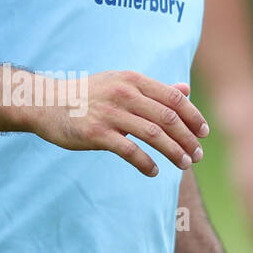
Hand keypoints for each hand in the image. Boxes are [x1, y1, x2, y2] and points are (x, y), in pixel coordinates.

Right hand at [28, 72, 208, 176]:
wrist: (47, 104)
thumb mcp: (121, 84)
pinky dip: (146, 163)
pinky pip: (129, 151)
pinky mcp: (96, 134)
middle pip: (168, 118)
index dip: (194, 117)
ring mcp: (109, 113)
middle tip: (198, 155)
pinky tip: (154, 172)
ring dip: (174, 153)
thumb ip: (154, 89)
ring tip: (184, 165)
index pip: (174, 99)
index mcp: (133, 80)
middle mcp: (124, 94)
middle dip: (188, 139)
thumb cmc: (89, 95)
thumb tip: (186, 91)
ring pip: (154, 135)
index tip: (204, 133)